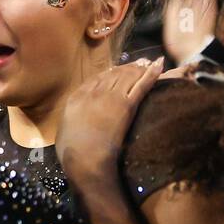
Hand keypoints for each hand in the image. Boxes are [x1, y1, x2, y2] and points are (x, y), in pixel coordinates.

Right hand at [57, 57, 164, 181]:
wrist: (86, 160)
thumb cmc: (71, 153)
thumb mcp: (64, 132)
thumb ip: (70, 120)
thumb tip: (74, 121)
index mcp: (77, 97)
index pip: (96, 79)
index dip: (110, 73)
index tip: (117, 71)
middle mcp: (94, 92)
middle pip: (114, 74)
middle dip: (127, 68)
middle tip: (138, 64)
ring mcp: (111, 97)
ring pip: (128, 76)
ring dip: (140, 68)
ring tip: (148, 63)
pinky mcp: (127, 105)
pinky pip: (142, 85)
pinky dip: (152, 73)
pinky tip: (160, 64)